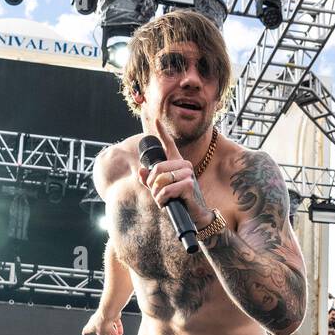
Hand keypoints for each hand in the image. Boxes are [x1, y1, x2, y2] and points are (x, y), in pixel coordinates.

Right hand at [82, 309, 123, 334]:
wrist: (108, 313)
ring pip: (110, 328)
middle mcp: (97, 321)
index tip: (84, 333)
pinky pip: (115, 323)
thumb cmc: (102, 323)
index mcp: (91, 326)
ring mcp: (105, 318)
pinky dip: (118, 329)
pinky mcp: (112, 315)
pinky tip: (120, 333)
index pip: (87, 330)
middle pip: (102, 332)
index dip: (85, 332)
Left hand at [137, 111, 213, 228]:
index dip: (162, 132)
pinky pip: (166, 190)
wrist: (195, 214)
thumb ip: (149, 180)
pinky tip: (166, 203)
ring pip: (160, 180)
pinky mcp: (189, 185)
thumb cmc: (178, 200)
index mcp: (178, 163)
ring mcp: (188, 174)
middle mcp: (184, 165)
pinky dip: (162, 199)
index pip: (169, 144)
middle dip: (150, 184)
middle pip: (157, 168)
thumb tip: (140, 170)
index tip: (156, 120)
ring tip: (161, 199)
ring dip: (156, 194)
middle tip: (155, 193)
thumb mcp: (160, 189)